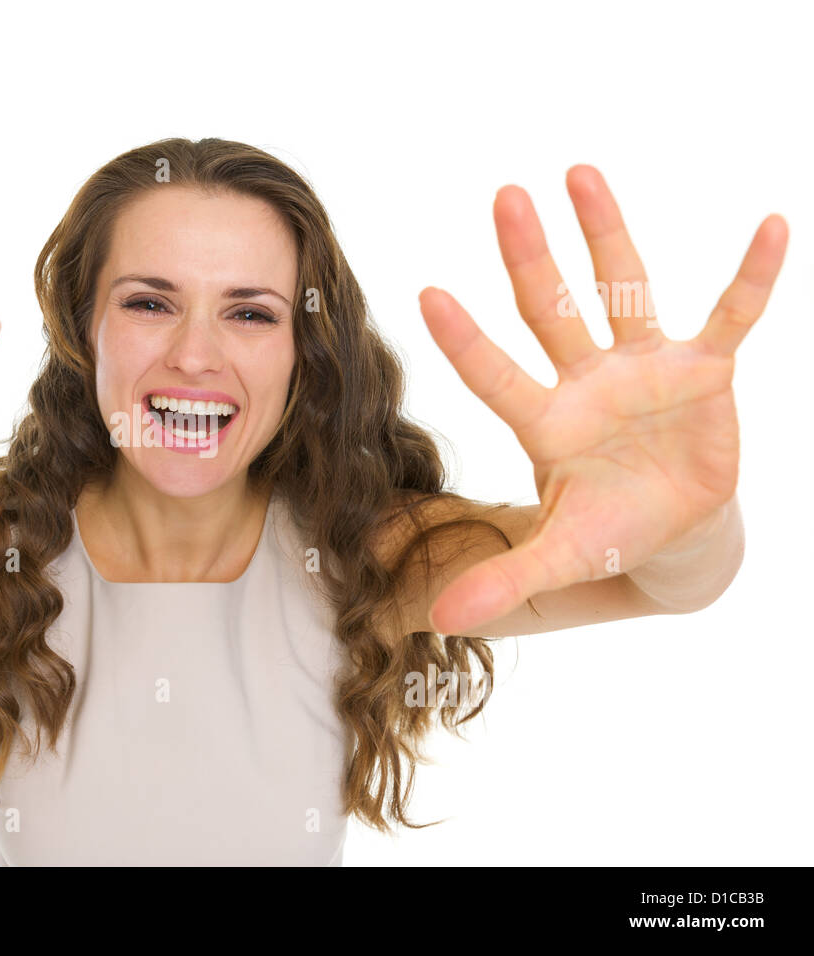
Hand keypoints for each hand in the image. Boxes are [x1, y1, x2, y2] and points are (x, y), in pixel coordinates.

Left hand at [417, 165, 786, 633]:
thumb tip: (441, 620)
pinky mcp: (705, 370)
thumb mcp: (564, 556)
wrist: (677, 531)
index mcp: (548, 425)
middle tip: (503, 196)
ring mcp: (645, 369)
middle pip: (551, 311)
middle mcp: (587, 383)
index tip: (426, 295)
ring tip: (578, 172)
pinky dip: (751, 279)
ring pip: (623, 288)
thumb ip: (507, 580)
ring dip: (605, 233)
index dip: (466, 343)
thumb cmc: (611, 532)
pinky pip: (731, 315)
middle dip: (529, 257)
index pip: (498, 378)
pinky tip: (770, 227)